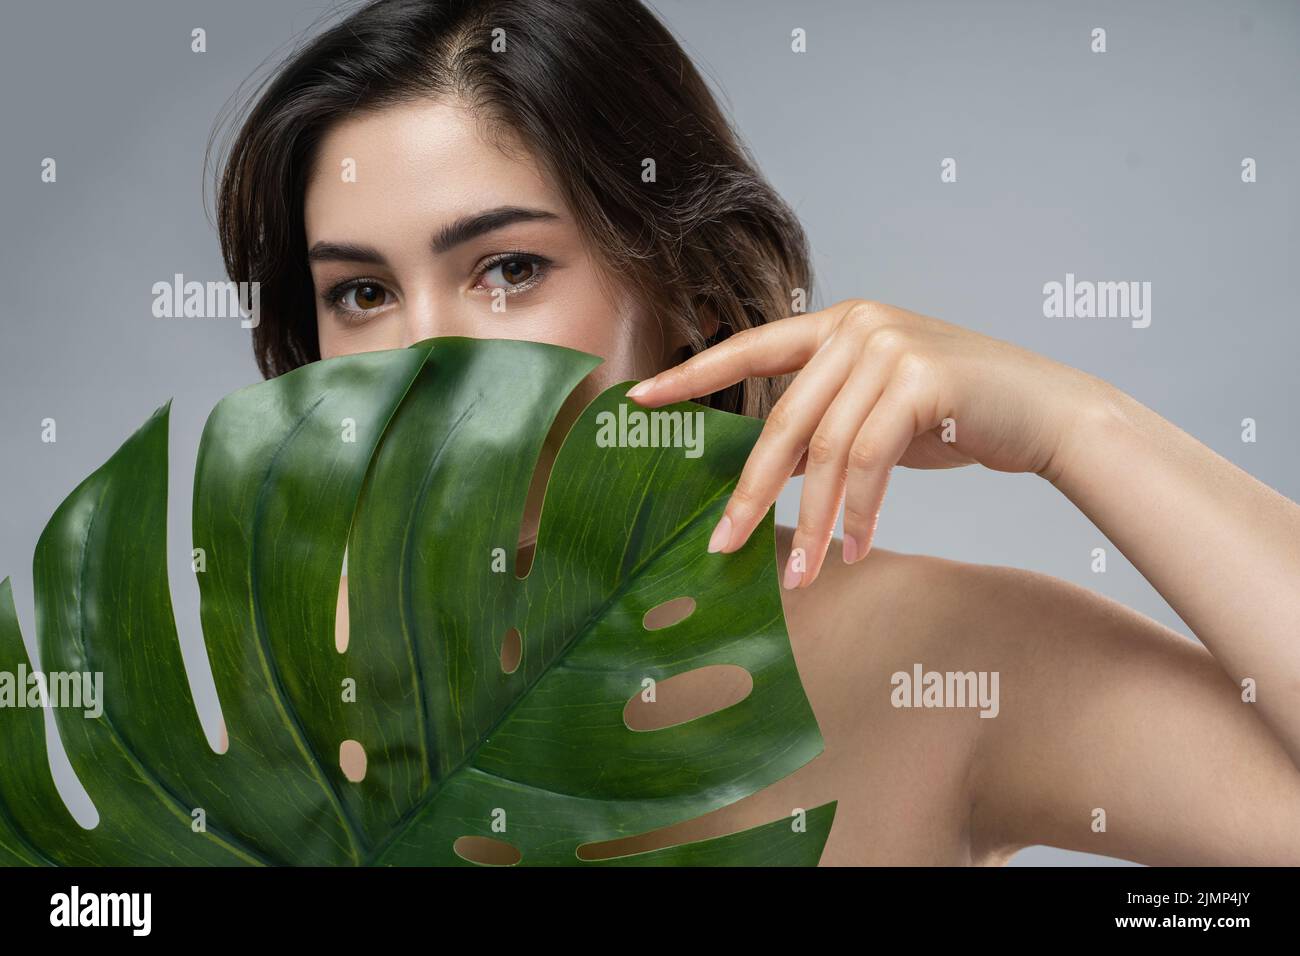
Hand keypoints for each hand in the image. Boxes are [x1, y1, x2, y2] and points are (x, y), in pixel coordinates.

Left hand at [625, 299, 1109, 587]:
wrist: (1047, 412)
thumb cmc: (957, 414)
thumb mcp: (878, 410)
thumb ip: (827, 422)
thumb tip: (769, 467)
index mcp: (838, 323)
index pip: (751, 346)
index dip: (693, 374)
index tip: (639, 397)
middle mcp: (857, 326)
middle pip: (784, 421)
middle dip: (753, 492)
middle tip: (725, 545)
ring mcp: (890, 347)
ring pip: (828, 452)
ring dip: (816, 522)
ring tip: (808, 574)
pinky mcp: (923, 379)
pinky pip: (870, 461)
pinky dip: (860, 513)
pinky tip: (856, 549)